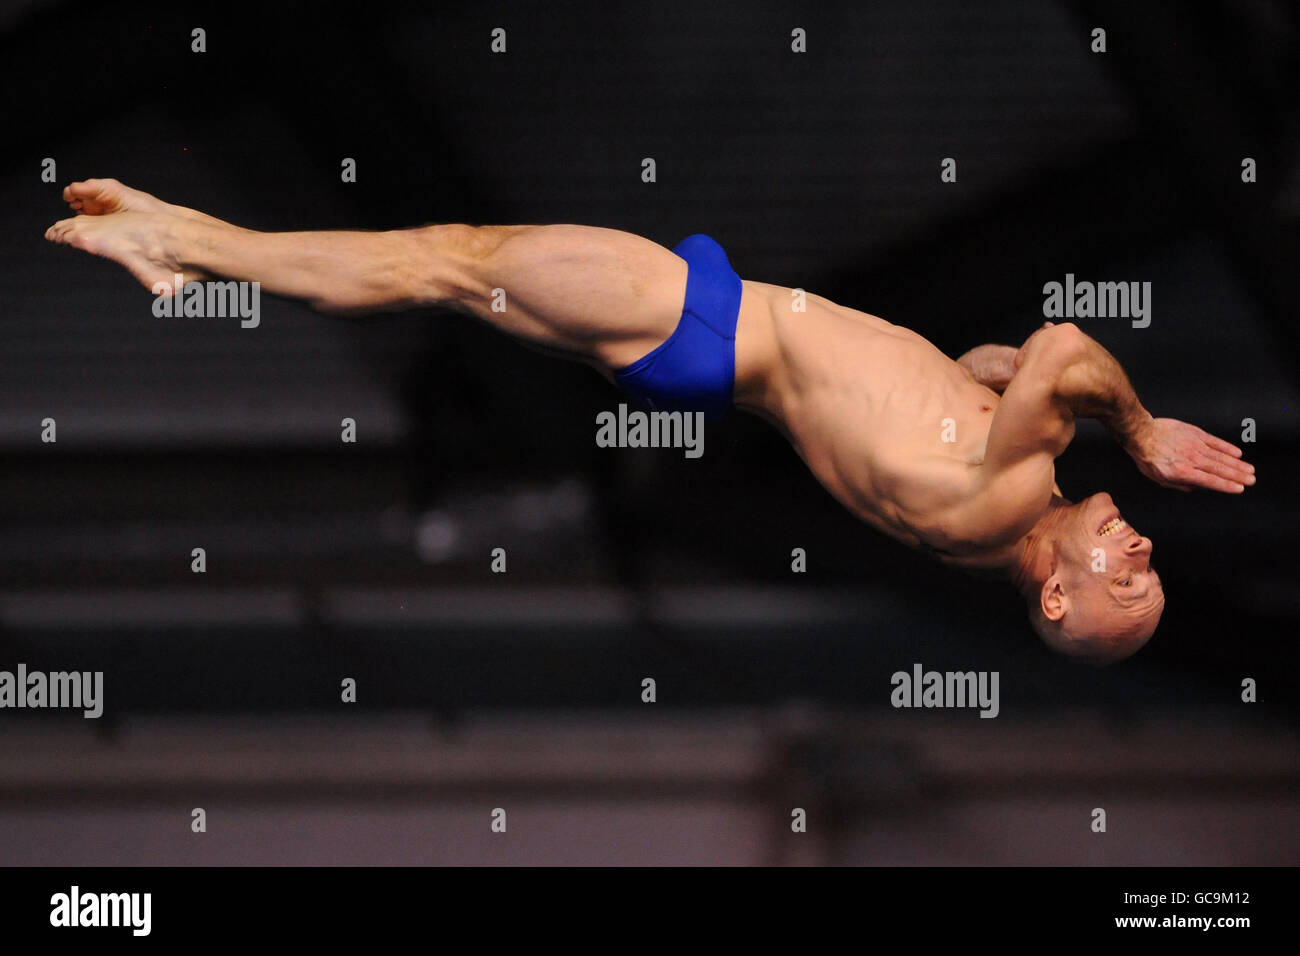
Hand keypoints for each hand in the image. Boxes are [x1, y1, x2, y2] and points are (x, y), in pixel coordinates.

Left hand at [1128, 417, 1255, 492]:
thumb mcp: (1159, 479)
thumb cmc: (1147, 458)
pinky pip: (1215, 441)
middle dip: (1238, 476)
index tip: (1240, 488)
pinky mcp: (1195, 433)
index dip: (1226, 486)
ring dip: (1237, 464)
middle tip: (1252, 480)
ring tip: (1250, 469)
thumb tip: (1199, 487)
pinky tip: (1237, 453)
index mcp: (1183, 472)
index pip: (1210, 481)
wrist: (1141, 433)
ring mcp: (1195, 445)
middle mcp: (1192, 459)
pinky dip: (1227, 447)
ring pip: (1221, 456)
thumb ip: (1181, 485)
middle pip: (1220, 469)